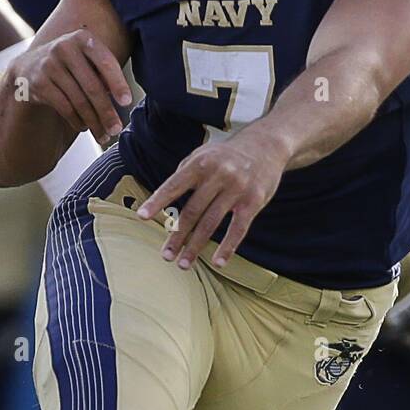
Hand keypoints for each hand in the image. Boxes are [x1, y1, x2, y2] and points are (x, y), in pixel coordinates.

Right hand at [12, 29, 131, 147]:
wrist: (29, 65)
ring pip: (78, 101)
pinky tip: (85, 127)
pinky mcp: (38, 83)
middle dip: (106, 111)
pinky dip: (77, 120)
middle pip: (92, 86)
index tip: (127, 102)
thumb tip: (122, 100)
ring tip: (103, 135)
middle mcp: (65, 48)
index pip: (106, 62)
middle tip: (116, 129)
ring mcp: (49, 65)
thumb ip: (105, 72)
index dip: (118, 83)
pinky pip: (64, 107)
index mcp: (83, 38)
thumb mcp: (88, 58)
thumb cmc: (72, 63)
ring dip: (93, 121)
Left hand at [136, 124, 291, 269]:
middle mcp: (218, 175)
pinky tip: (218, 261)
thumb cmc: (228, 155)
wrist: (267, 145)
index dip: (157, 201)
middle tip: (165, 255)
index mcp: (201, 163)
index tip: (142, 217)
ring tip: (184, 263)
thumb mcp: (204, 155)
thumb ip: (183, 174)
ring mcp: (237, 189)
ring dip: (196, 246)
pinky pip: (238, 228)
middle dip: (177, 235)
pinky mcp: (254, 201)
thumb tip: (162, 200)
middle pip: (192, 211)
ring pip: (212, 223)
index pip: (174, 185)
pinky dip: (228, 247)